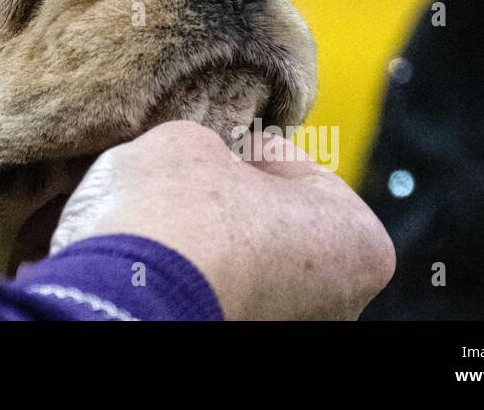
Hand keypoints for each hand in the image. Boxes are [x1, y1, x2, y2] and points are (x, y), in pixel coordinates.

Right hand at [49, 121, 394, 319]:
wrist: (127, 296)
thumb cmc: (177, 215)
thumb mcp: (191, 140)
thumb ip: (213, 144)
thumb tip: (202, 157)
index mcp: (356, 237)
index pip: (292, 165)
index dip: (240, 146)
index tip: (208, 147)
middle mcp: (344, 298)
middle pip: (278, 221)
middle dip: (232, 199)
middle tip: (185, 181)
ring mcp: (297, 327)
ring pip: (251, 264)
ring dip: (215, 239)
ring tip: (167, 220)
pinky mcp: (249, 341)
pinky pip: (228, 296)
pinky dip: (202, 277)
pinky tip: (163, 258)